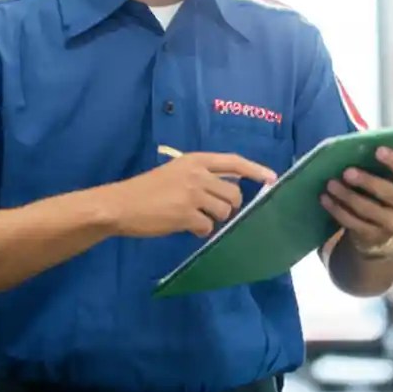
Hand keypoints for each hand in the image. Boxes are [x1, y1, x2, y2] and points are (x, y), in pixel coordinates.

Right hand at [103, 152, 276, 238]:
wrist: (121, 204)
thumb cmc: (146, 189)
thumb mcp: (175, 172)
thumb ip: (201, 176)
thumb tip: (230, 186)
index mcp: (194, 160)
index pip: (233, 161)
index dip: (255, 169)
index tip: (272, 178)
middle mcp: (197, 174)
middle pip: (233, 192)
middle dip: (229, 205)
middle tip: (213, 211)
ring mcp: (192, 194)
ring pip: (224, 211)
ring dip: (213, 219)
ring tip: (193, 217)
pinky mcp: (186, 215)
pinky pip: (207, 227)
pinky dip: (199, 231)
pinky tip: (184, 226)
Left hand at [320, 146, 392, 251]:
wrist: (383, 230)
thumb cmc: (386, 191)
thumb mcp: (392, 177)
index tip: (378, 150)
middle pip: (390, 194)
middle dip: (367, 182)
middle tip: (347, 171)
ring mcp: (392, 225)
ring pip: (368, 210)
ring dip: (347, 196)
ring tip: (331, 184)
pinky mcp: (373, 236)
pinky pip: (353, 223)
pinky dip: (337, 210)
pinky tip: (325, 198)